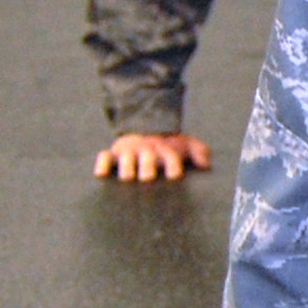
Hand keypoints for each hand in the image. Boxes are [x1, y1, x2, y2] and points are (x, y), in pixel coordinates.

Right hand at [94, 131, 212, 182]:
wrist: (146, 129)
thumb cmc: (169, 146)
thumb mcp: (187, 144)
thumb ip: (200, 152)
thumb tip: (206, 164)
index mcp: (165, 150)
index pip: (170, 157)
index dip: (173, 165)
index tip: (175, 176)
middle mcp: (147, 150)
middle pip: (146, 159)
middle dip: (148, 167)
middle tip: (149, 178)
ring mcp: (129, 152)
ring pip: (126, 158)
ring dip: (126, 168)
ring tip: (128, 178)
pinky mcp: (113, 154)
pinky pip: (104, 157)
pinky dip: (102, 164)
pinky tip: (101, 175)